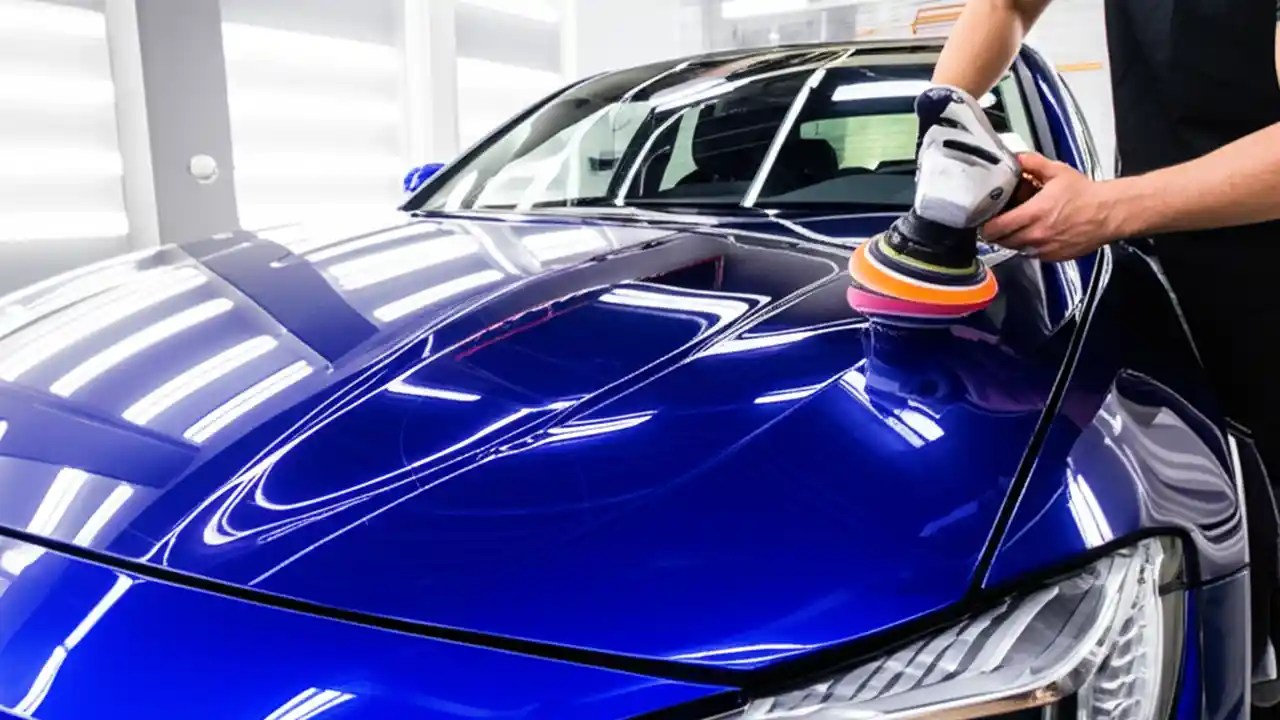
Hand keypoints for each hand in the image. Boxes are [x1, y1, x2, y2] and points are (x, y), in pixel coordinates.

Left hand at [982, 152, 1124, 261]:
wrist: (1108, 213)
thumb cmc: (1084, 194)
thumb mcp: (1058, 172)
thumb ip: (1033, 163)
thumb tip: (1016, 157)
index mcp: (1035, 212)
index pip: (998, 227)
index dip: (986, 226)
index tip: (983, 221)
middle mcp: (1038, 234)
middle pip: (1003, 241)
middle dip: (996, 234)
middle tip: (995, 225)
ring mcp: (1045, 248)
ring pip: (1016, 249)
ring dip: (1010, 241)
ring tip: (1012, 229)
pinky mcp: (1053, 257)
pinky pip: (1031, 255)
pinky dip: (1027, 247)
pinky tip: (1031, 235)